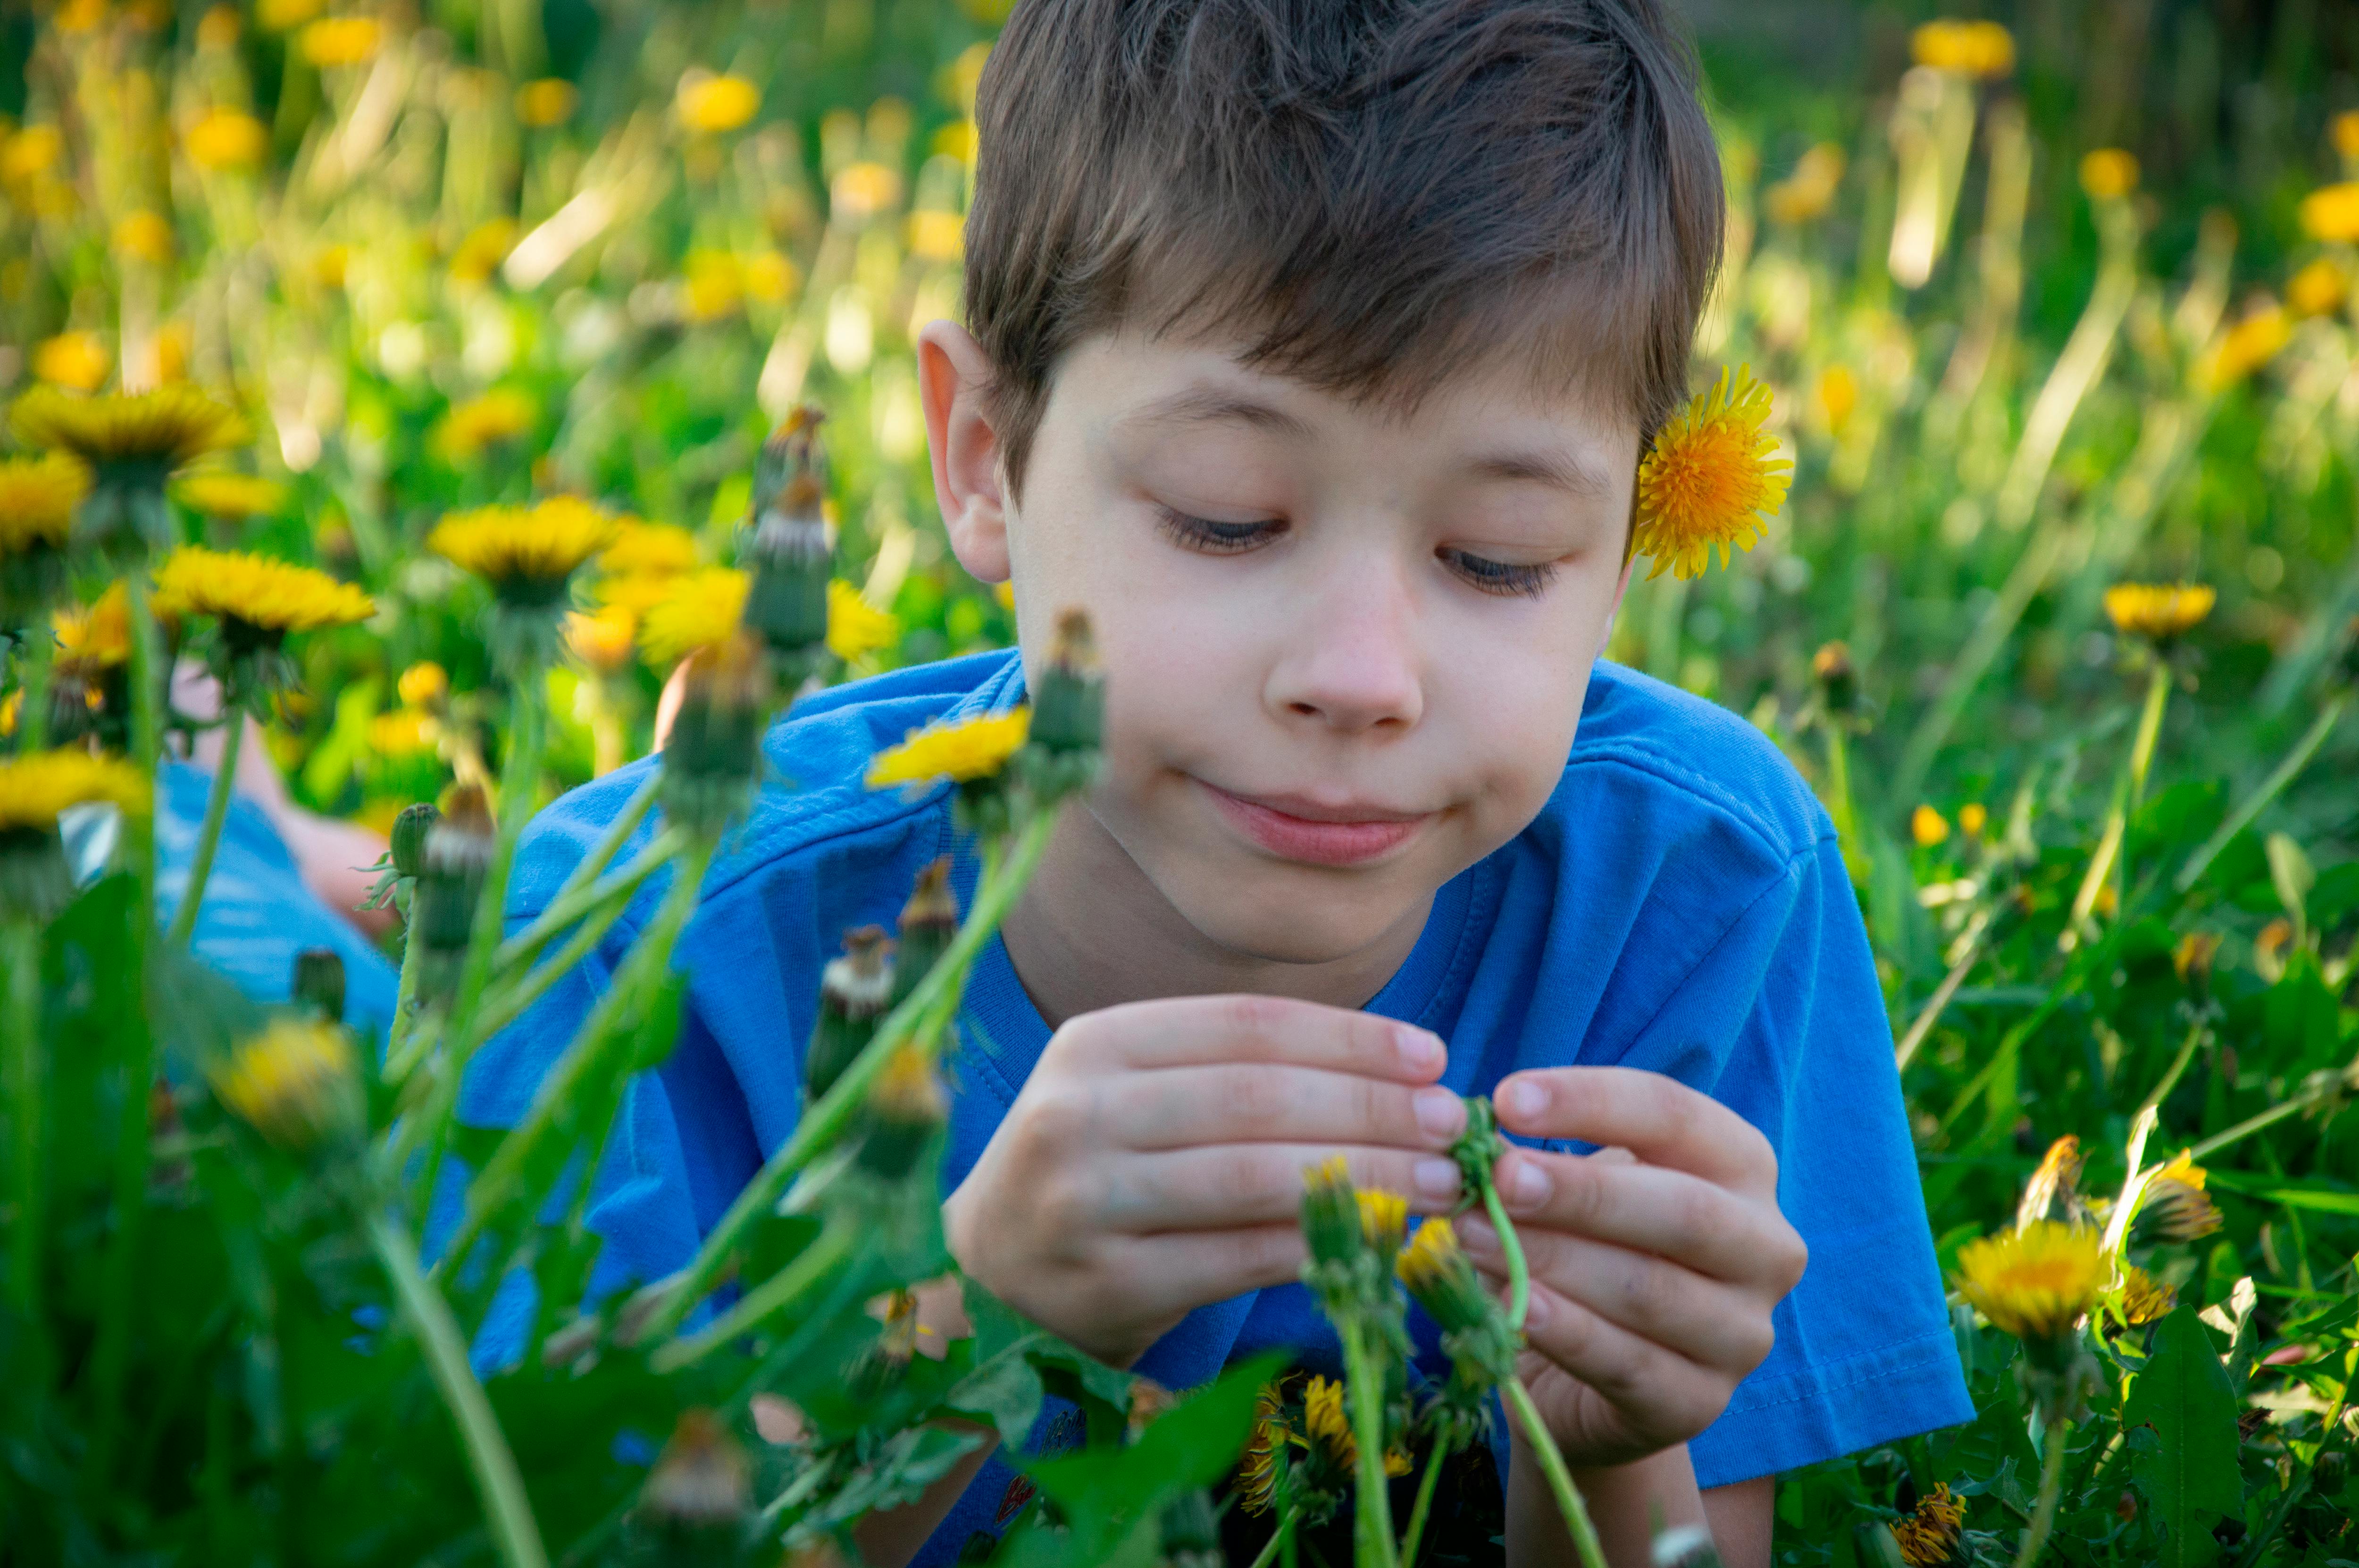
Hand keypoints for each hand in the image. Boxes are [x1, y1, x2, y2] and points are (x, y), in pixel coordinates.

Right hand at [942, 994, 1465, 1366]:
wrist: (990, 1272)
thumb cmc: (1099, 1168)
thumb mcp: (1143, 1093)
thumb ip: (1243, 1072)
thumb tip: (1403, 1069)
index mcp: (1096, 1042)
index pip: (1247, 1025)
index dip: (1351, 1038)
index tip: (1434, 1056)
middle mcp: (1078, 1111)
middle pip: (1256, 1096)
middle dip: (1371, 1106)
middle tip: (1452, 1123)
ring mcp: (1084, 1200)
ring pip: (1252, 1176)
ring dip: (1362, 1176)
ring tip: (1437, 1181)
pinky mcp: (1104, 1283)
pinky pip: (1237, 1258)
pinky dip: (1318, 1244)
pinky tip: (1379, 1237)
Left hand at [1458, 1067, 1805, 1468]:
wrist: (1591, 1376)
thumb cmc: (1586, 1248)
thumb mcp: (1575, 1192)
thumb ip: (1537, 1163)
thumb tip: (1470, 1139)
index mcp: (1742, 1167)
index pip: (1674, 1116)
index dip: (1589, 1101)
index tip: (1506, 1099)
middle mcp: (1765, 1247)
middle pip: (1683, 1210)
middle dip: (1582, 1192)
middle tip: (1497, 1179)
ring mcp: (1741, 1334)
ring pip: (1652, 1291)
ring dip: (1554, 1260)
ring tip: (1475, 1236)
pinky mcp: (1700, 1405)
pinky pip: (1631, 1364)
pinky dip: (1567, 1332)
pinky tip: (1514, 1307)